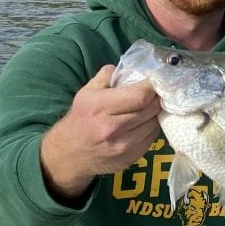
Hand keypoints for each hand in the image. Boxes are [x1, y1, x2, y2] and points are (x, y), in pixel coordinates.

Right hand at [40, 64, 161, 204]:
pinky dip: (150, 128)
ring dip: (154, 114)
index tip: (152, 82)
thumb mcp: (86, 92)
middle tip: (154, 93)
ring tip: (148, 108)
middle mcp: (111, 128)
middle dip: (155, 99)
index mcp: (100, 107)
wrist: (69, 155)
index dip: (151, 87)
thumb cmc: (80, 118)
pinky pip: (151, 138)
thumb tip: (128, 67)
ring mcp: (122, 147)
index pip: (139, 96)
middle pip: (150, 109)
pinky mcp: (130, 158)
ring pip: (153, 124)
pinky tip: (143, 122)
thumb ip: (107, 75)